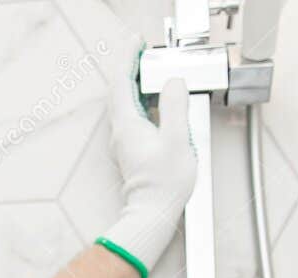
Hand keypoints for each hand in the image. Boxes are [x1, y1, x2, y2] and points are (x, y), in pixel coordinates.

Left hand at [58, 0, 196, 276]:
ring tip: (152, 71)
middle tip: (145, 52)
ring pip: (125, 102)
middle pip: (120, 89)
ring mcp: (125, 140)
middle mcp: (121, 131)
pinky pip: (133, 115)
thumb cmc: (163, 184)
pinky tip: (155, 100)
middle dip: (131, 67)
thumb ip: (175, 107)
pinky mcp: (132, 148)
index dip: (128, 58)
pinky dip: (141, 99)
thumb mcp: (177, 140)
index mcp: (128, 124)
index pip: (122, 81)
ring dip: (136, 83)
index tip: (136, 42)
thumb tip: (174, 83)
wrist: (153, 214)